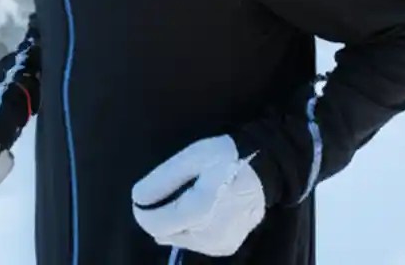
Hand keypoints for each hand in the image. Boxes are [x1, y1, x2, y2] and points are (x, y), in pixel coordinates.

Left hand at [131, 135, 266, 256]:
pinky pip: (195, 241)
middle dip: (161, 213)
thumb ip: (163, 179)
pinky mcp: (226, 247)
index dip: (143, 210)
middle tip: (175, 190)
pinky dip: (191, 228)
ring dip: (176, 221)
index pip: (156, 223)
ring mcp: (219, 244)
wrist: (265, 168)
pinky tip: (203, 210)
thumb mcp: (192, 157)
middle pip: (164, 233)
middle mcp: (210, 235)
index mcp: (200, 210)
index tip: (143, 195)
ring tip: (193, 197)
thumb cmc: (226, 156)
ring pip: (178, 238)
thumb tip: (139, 199)